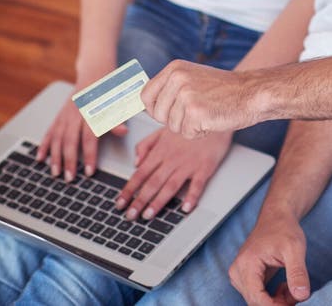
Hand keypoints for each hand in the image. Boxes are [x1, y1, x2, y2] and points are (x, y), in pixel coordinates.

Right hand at [36, 85, 126, 180]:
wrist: (95, 72)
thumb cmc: (109, 91)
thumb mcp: (117, 103)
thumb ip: (117, 119)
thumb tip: (123, 132)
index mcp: (92, 111)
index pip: (89, 137)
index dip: (89, 155)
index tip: (89, 172)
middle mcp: (76, 113)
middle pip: (70, 140)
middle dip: (69, 160)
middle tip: (69, 178)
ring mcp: (66, 114)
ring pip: (58, 137)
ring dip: (55, 156)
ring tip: (55, 173)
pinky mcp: (59, 115)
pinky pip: (50, 131)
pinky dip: (44, 144)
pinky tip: (40, 158)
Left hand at [115, 126, 232, 219]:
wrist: (212, 115)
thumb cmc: (188, 124)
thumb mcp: (163, 129)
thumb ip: (146, 145)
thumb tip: (135, 162)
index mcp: (161, 150)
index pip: (141, 173)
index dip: (129, 189)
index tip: (120, 202)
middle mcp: (172, 158)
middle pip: (153, 182)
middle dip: (139, 201)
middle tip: (130, 216)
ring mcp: (189, 163)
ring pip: (170, 186)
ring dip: (158, 202)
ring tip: (148, 215)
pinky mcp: (205, 166)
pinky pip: (197, 184)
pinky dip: (191, 197)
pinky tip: (185, 208)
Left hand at [141, 60, 262, 138]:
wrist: (251, 93)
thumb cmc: (224, 90)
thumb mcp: (192, 78)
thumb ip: (169, 88)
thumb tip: (146, 106)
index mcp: (175, 68)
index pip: (146, 94)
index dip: (154, 108)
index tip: (165, 112)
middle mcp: (178, 79)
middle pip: (157, 114)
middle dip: (174, 120)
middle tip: (195, 111)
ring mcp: (186, 95)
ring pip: (171, 126)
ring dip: (188, 126)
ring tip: (206, 113)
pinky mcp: (196, 113)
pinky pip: (186, 134)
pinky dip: (199, 133)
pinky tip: (212, 120)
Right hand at [228, 207, 309, 305]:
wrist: (276, 216)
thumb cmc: (283, 228)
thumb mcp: (295, 248)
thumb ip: (298, 273)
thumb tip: (302, 296)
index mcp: (246, 264)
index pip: (257, 299)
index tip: (294, 303)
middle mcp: (238, 271)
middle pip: (256, 303)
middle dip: (278, 304)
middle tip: (296, 293)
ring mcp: (239, 275)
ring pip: (257, 302)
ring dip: (276, 302)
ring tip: (291, 287)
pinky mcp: (245, 277)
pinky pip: (257, 297)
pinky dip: (273, 297)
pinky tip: (284, 286)